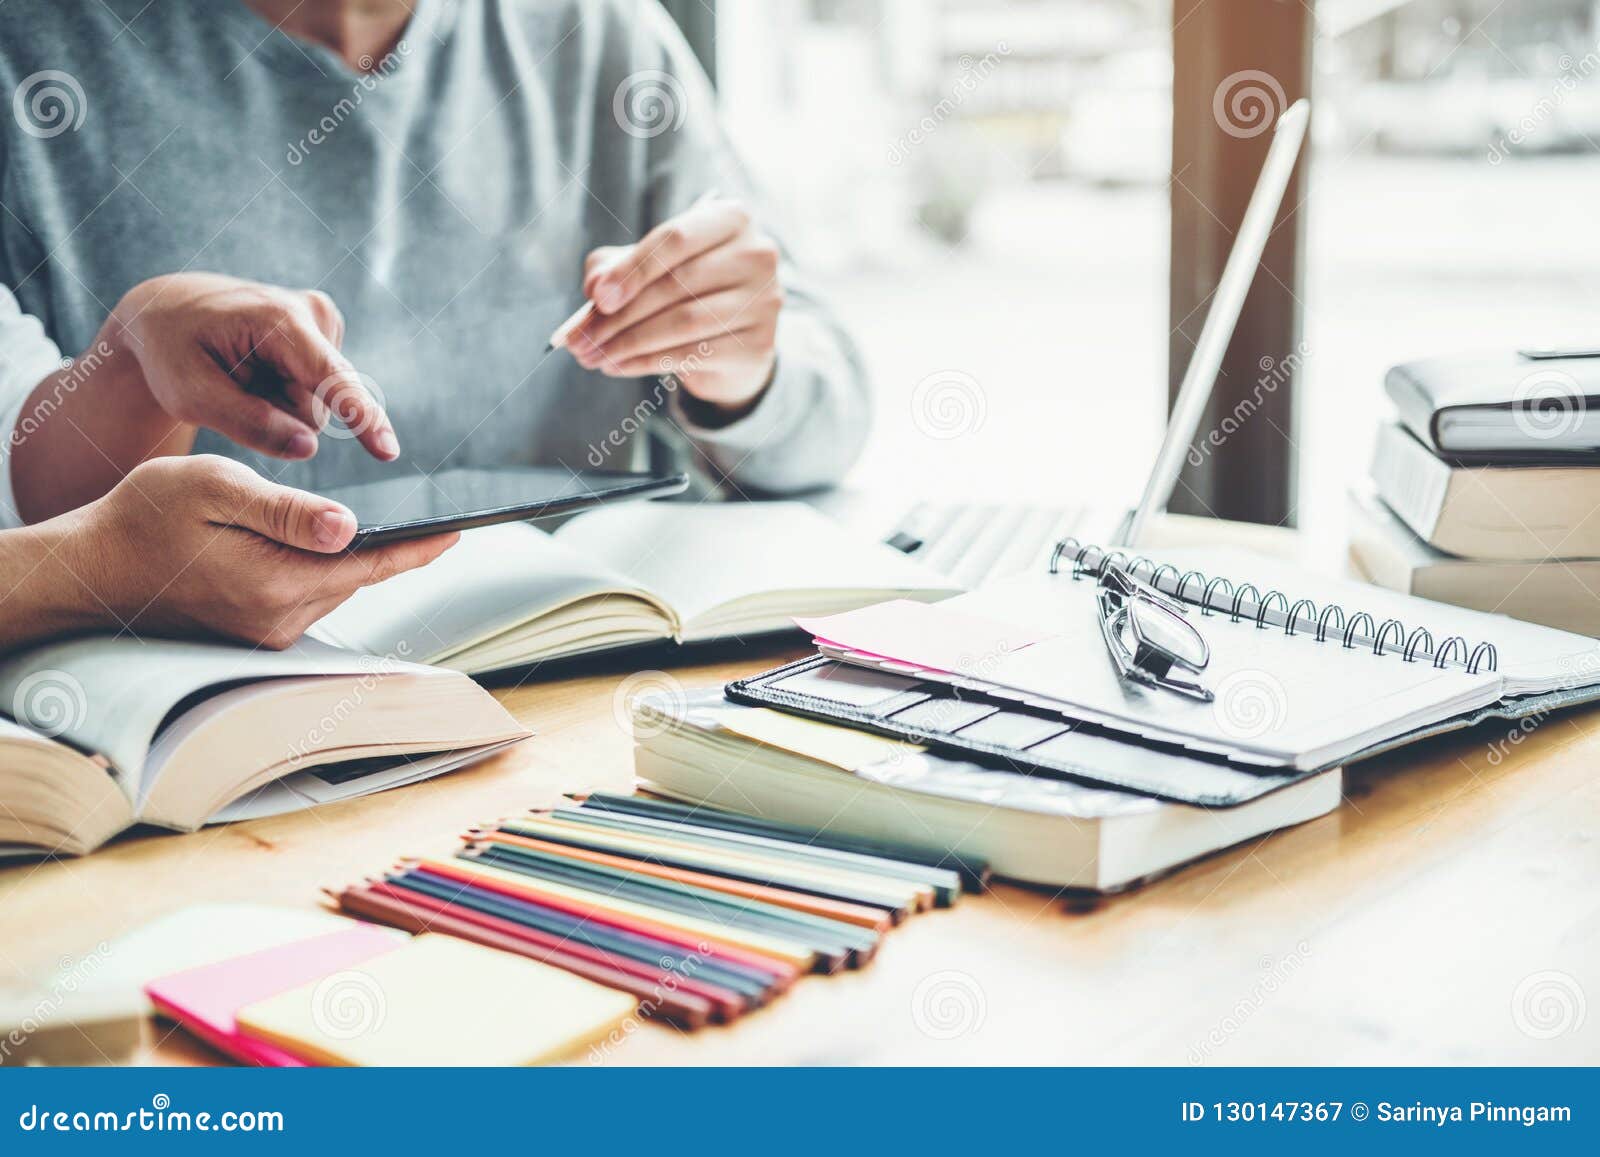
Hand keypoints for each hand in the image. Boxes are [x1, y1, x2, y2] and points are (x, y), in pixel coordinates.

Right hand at [54, 455, 455, 648]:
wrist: (89, 571)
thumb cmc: (144, 516)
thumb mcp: (215, 489)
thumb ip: (286, 510)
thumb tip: (352, 528)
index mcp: (276, 584)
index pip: (370, 565)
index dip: (420, 547)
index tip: (462, 530)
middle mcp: (279, 621)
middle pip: (357, 579)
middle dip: (394, 551)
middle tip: (440, 524)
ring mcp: (267, 635)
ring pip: (334, 589)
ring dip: (356, 562)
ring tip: (399, 530)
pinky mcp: (255, 635)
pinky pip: (308, 598)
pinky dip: (324, 572)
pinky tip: (332, 547)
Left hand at [107, 272, 397, 460]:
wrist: (168, 311)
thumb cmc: (172, 351)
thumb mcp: (190, 394)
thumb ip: (249, 423)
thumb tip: (308, 448)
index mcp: (278, 321)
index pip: (331, 379)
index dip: (361, 417)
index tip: (388, 451)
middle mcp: (312, 312)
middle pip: (319, 406)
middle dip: (279, 414)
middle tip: (228, 386)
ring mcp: (322, 319)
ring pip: (319, 404)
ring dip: (278, 403)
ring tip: (239, 375)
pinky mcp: (324, 332)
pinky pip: (317, 392)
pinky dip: (284, 392)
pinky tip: (255, 369)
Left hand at [564, 197, 782, 415]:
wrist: (733, 342)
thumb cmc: (686, 292)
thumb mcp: (647, 268)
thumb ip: (615, 267)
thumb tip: (596, 287)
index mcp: (730, 219)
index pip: (675, 239)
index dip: (631, 268)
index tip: (595, 298)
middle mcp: (756, 255)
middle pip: (675, 284)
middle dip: (618, 315)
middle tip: (578, 338)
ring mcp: (763, 301)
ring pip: (682, 322)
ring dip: (627, 342)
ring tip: (591, 355)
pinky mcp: (757, 345)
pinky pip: (691, 354)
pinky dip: (645, 362)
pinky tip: (616, 366)